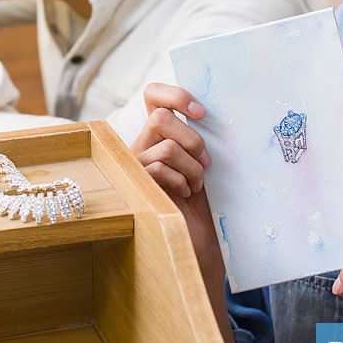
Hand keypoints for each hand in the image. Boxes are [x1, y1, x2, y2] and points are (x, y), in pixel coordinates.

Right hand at [132, 83, 233, 342]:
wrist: (196, 249)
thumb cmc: (201, 208)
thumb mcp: (202, 168)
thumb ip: (196, 142)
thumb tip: (209, 112)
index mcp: (157, 137)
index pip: (153, 95)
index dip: (174, 94)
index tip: (201, 112)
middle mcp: (139, 148)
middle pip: (159, 117)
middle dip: (191, 138)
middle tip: (205, 163)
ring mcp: (134, 167)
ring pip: (164, 144)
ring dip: (190, 164)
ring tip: (197, 185)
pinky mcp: (135, 186)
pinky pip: (158, 167)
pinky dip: (180, 179)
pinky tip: (185, 195)